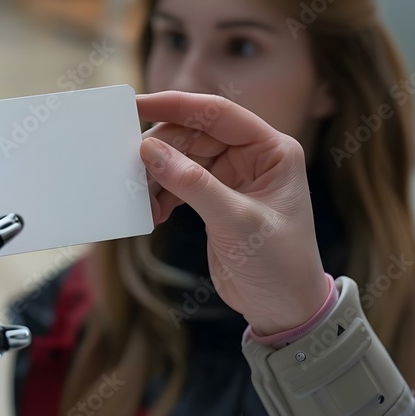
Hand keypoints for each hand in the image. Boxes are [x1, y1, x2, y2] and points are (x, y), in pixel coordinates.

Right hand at [136, 91, 328, 335]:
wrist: (284, 310)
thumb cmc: (280, 265)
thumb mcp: (237, 223)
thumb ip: (194, 184)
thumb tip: (150, 150)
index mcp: (271, 150)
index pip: (218, 113)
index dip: (176, 105)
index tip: (136, 105)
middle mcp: (251, 156)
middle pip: (192, 134)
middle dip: (161, 149)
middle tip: (130, 167)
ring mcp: (231, 176)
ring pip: (180, 157)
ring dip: (157, 176)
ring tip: (141, 198)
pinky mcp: (213, 197)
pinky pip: (177, 181)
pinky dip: (161, 194)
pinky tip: (153, 212)